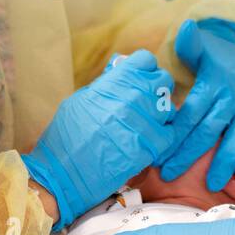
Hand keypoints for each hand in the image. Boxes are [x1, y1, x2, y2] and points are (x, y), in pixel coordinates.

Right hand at [23, 49, 175, 229]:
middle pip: (162, 81)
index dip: (144, 69)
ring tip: (145, 125)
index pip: (146, 60)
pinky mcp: (150, 147)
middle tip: (145, 102)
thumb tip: (120, 73)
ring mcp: (143, 122)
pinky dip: (163, 137)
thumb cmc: (66, 136)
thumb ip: (106, 85)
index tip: (139, 78)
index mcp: (114, 82)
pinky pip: (170, 134)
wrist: (63, 173)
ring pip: (170, 108)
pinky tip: (149, 142)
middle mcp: (132, 97)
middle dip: (155, 90)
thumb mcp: (80, 100)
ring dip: (160, 115)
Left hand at [159, 18, 234, 188]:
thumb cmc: (212, 62)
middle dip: (189, 155)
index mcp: (212, 83)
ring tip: (212, 184)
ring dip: (224, 160)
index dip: (175, 137)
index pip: (190, 114)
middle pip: (209, 129)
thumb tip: (186, 27)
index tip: (160, 157)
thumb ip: (190, 45)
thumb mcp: (199, 50)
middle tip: (171, 175)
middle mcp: (232, 95)